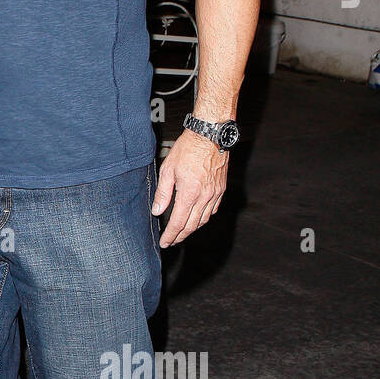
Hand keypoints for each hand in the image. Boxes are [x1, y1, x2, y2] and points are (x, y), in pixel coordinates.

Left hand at [152, 128, 228, 246]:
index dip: (171, 235)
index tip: (165, 242)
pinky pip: (213, 210)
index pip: (179, 222)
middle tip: (172, 241)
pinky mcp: (221, 189)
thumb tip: (158, 210)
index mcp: (190, 193)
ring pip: (204, 219)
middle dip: (181, 235)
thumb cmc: (188, 148)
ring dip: (192, 229)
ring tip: (182, 232)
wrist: (210, 135)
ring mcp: (215, 193)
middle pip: (192, 225)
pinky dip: (204, 218)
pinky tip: (197, 218)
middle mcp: (205, 196)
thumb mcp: (168, 169)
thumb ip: (163, 193)